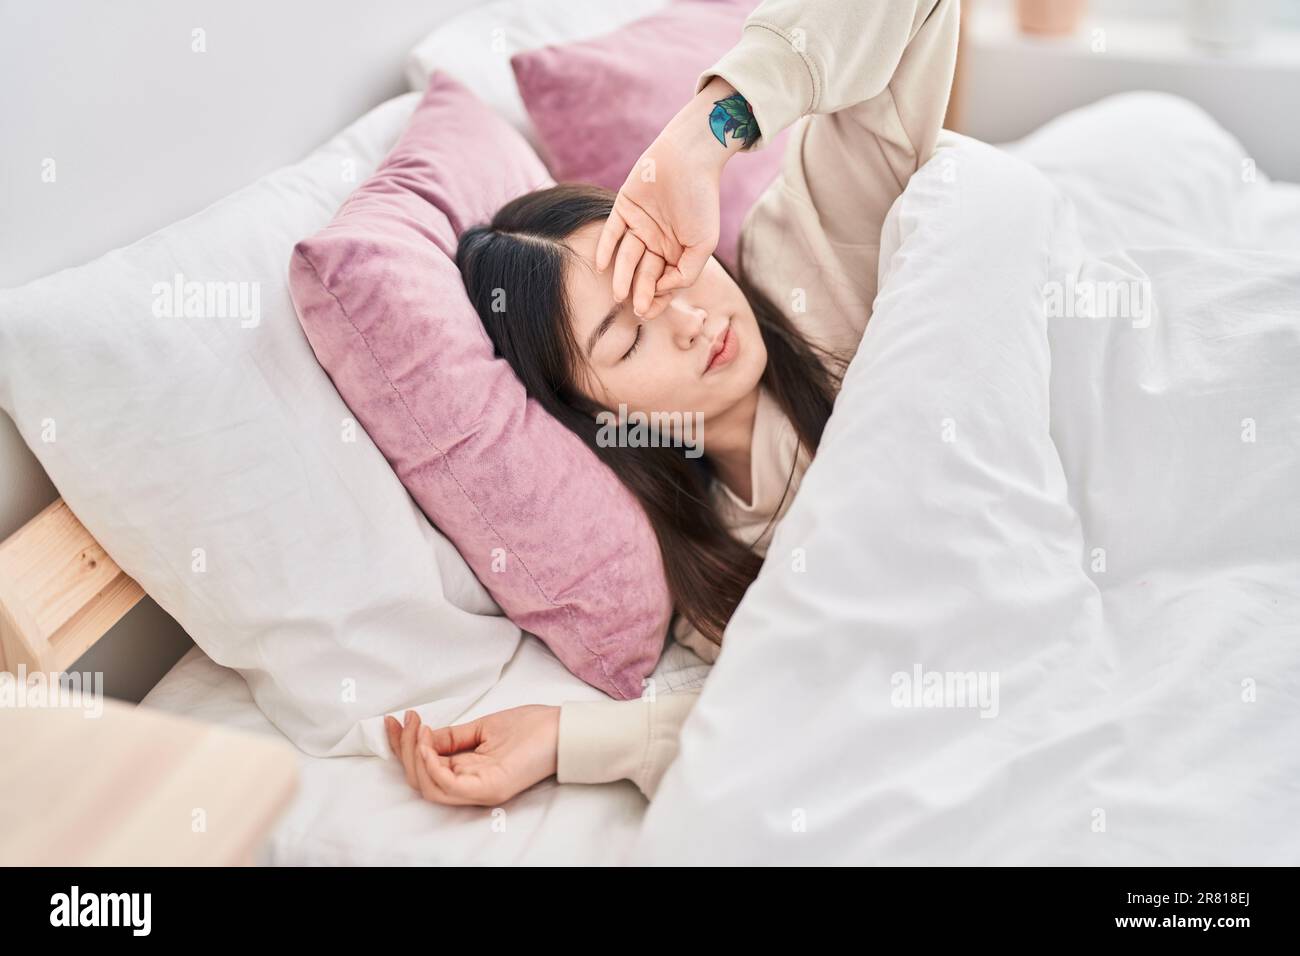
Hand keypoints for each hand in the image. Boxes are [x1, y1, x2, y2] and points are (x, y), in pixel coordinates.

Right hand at [384, 705, 559, 806]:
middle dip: (405, 749)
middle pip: (421, 780)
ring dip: (415, 755)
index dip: (404, 746)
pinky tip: (427, 745)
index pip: (425, 769)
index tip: (393, 722)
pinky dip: (431, 766)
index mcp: (470, 772)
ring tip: (419, 730)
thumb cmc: (532, 728)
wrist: (564, 728)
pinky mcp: (490, 788)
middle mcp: (472, 786)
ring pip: (429, 786)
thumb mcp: (483, 728)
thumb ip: (453, 737)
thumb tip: (423, 736)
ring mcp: (481, 790)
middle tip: (408, 721)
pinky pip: (449, 786)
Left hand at [596, 77, 741, 319]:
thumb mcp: (704, 244)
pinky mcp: (624, 209)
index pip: (665, 282)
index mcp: (678, 251)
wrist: (689, 158)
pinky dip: (605, 249)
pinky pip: (611, 233)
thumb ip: (687, 271)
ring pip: (627, 257)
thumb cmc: (701, 200)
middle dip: (641, 291)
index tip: (649, 311)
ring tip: (619, 294)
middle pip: (646, 273)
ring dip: (622, 276)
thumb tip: (663, 290)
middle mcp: (658, 242)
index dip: (658, 299)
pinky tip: (601, 266)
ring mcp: (640, 226)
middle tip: (636, 308)